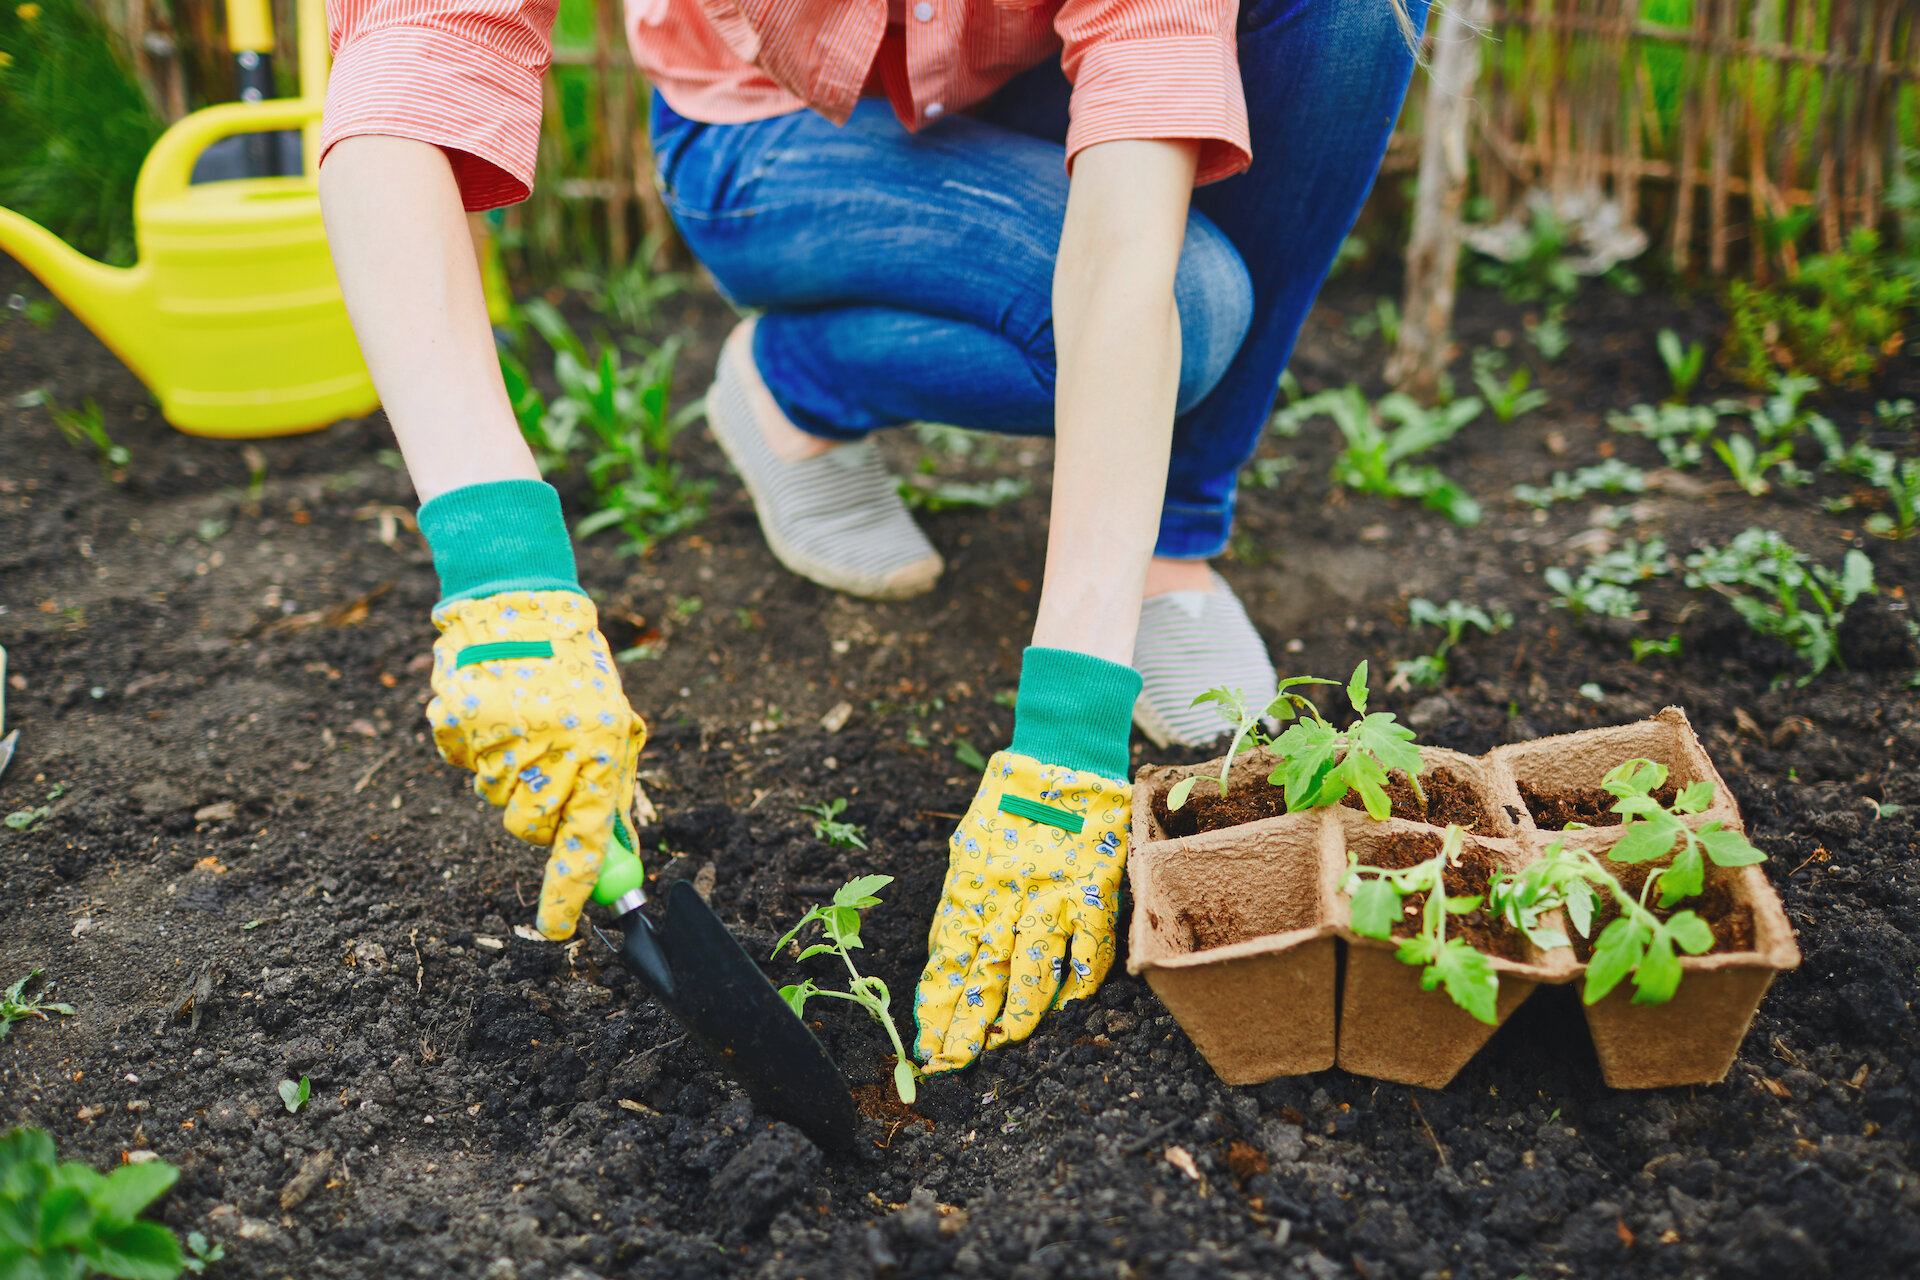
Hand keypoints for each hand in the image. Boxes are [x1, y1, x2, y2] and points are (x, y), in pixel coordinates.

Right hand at [426, 590, 646, 939]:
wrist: (523, 603)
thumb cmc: (578, 673)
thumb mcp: (615, 726)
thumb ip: (611, 793)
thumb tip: (615, 861)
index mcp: (599, 746)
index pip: (583, 839)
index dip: (567, 891)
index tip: (555, 931)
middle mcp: (551, 743)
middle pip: (529, 828)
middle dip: (535, 815)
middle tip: (543, 770)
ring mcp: (499, 734)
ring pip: (494, 798)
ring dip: (506, 776)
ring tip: (520, 724)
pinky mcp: (456, 719)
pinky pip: (461, 763)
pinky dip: (473, 747)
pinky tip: (491, 711)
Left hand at [913, 750, 1128, 1072]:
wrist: (1061, 757)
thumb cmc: (1008, 803)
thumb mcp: (970, 848)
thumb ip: (962, 902)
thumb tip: (949, 957)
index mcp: (972, 886)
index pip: (949, 959)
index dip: (937, 1005)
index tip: (926, 1045)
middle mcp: (1009, 897)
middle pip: (984, 974)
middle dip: (966, 1025)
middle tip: (951, 1065)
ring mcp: (1053, 896)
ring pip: (1033, 970)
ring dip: (1017, 1015)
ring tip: (1000, 1046)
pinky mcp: (1093, 891)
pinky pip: (1087, 950)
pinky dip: (1077, 983)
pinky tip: (1064, 1010)